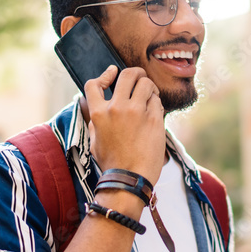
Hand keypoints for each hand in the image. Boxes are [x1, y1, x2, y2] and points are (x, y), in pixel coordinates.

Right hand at [84, 65, 165, 184]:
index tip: (113, 73)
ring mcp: (136, 112)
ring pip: (146, 83)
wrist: (129, 179)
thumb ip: (96, 120)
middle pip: (127, 74)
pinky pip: (157, 101)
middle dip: (136, 73)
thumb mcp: (95, 140)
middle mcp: (117, 108)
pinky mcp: (153, 119)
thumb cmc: (112, 163)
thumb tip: (98, 106)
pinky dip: (157, 103)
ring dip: (149, 87)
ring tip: (151, 95)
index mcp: (98, 113)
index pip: (93, 84)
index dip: (105, 74)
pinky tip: (155, 112)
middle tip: (140, 77)